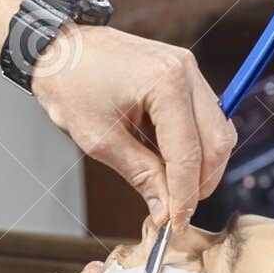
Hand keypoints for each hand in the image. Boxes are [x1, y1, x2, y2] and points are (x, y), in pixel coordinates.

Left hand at [30, 25, 236, 226]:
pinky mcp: (183, 74)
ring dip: (200, 165)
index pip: (189, 153)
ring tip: (170, 190)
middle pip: (217, 142)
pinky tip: (168, 163)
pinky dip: (192, 145)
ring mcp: (188, 69)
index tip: (174, 224)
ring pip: (217, 131)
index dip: (185, 196)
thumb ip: (141, 175)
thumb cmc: (69, 84)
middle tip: (176, 211)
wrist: (56, 47)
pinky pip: (202, 118)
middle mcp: (186, 71)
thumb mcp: (100, 140)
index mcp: (166, 84)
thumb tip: (165, 210)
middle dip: (201, 183)